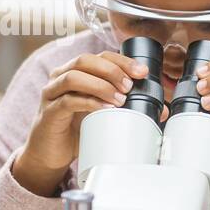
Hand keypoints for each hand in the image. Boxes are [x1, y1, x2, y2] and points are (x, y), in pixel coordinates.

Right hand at [13, 52, 161, 196]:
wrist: (50, 154)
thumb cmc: (77, 129)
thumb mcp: (104, 114)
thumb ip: (127, 108)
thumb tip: (161, 110)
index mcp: (75, 72)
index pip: (100, 56)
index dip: (122, 60)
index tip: (142, 71)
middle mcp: (60, 77)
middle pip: (85, 60)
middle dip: (112, 70)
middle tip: (131, 85)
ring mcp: (52, 93)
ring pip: (74, 77)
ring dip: (101, 85)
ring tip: (120, 98)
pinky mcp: (49, 112)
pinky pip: (68, 101)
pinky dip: (90, 102)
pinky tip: (106, 109)